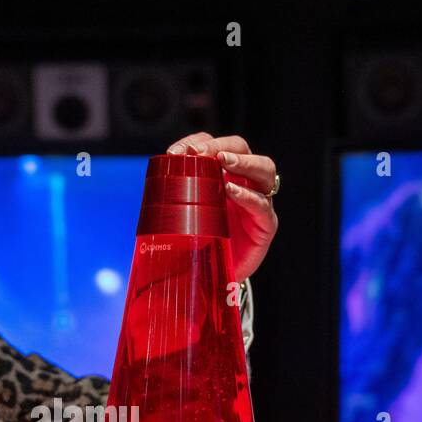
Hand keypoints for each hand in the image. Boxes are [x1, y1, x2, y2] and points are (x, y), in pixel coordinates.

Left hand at [167, 132, 278, 282]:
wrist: (213, 279)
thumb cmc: (200, 243)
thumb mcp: (184, 215)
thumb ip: (175, 195)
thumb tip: (157, 175)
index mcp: (223, 175)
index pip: (215, 145)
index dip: (198, 141)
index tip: (175, 152)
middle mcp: (244, 182)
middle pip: (242, 149)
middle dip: (222, 145)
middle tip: (201, 152)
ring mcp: (258, 201)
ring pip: (264, 168)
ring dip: (243, 161)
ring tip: (223, 161)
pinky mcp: (265, 225)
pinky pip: (262, 205)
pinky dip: (248, 196)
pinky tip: (231, 191)